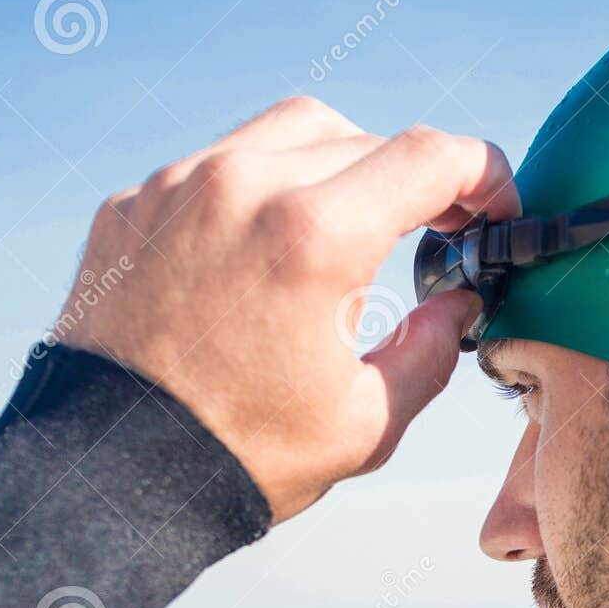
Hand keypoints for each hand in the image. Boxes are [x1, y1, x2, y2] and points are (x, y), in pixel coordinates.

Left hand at [60, 98, 518, 520]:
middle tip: (434, 230)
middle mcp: (243, 187)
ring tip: (349, 233)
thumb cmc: (241, 458)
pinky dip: (259, 192)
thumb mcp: (367, 423)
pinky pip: (215, 167)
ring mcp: (178, 187)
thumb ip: (432, 351)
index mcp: (314, 237)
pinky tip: (269, 252)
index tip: (494, 208)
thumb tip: (458, 303)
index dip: (483, 174)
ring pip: (286, 132)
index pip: (428, 159)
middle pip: (362, 137)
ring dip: (337, 168)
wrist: (115, 474)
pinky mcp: (133, 205)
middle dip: (410, 181)